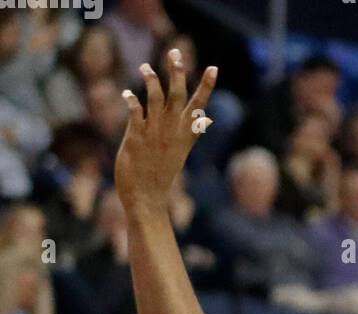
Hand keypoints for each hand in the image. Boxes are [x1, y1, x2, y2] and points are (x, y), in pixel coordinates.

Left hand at [115, 50, 217, 216]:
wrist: (147, 199)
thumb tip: (205, 120)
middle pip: (178, 97)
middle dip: (177, 74)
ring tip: (145, 67)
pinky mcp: (136, 140)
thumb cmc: (160, 175)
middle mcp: (171, 132)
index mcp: (184, 135)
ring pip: (156, 102)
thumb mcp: (180, 152)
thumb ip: (190, 132)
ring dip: (152, 82)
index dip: (206, 86)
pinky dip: (132, 104)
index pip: (199, 106)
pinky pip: (135, 116)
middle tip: (175, 52)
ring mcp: (154, 135)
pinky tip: (126, 94)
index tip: (214, 68)